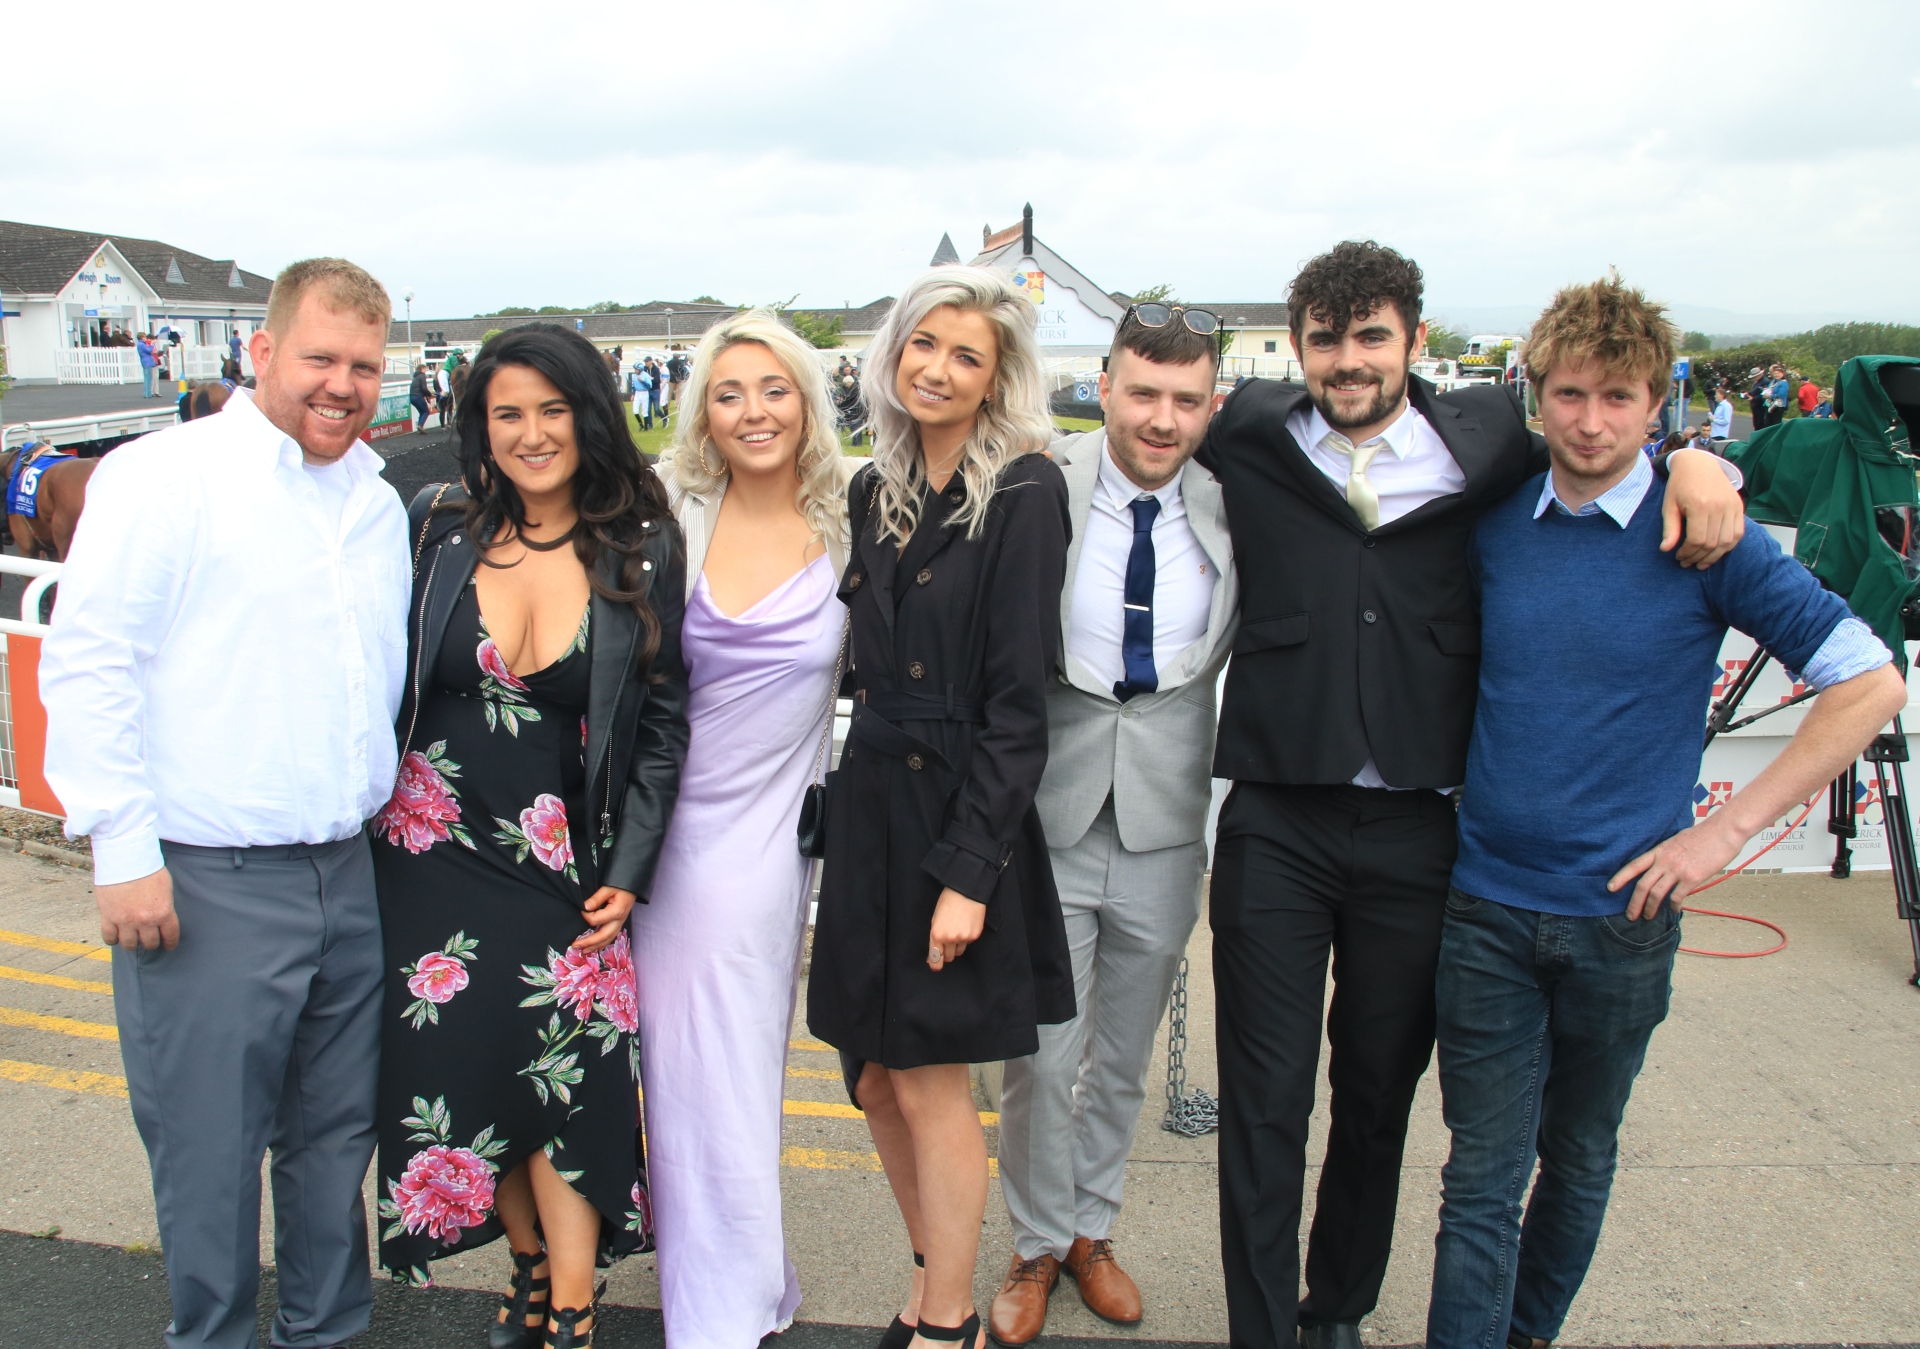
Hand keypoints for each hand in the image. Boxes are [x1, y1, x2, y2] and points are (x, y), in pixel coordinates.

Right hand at [96, 868, 178, 949]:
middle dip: (151, 942)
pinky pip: (109, 938)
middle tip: (149, 939)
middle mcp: (145, 920)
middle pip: (150, 943)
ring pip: (130, 945)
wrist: (125, 858)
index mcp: (163, 912)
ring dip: (133, 943)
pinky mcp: (108, 917)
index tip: (169, 945)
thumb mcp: (166, 887)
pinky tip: (116, 937)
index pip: (170, 936)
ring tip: (133, 939)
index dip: (170, 943)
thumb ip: (165, 905)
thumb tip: (163, 917)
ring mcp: (125, 920)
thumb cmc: (147, 868)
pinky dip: (113, 940)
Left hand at [574, 886, 635, 951]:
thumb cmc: (620, 884)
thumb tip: (584, 907)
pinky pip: (610, 937)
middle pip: (603, 936)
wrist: (632, 885)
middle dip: (588, 942)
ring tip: (583, 951)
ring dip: (595, 946)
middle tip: (575, 945)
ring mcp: (620, 923)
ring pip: (608, 939)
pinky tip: (594, 946)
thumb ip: (596, 898)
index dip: (586, 916)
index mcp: (616, 912)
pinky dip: (602, 943)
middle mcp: (619, 921)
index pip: (596, 920)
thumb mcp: (608, 887)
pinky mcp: (618, 924)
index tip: (581, 910)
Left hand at [926, 887, 986, 969]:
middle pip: (948, 957)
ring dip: (956, 945)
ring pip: (959, 951)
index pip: (935, 958)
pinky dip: (966, 938)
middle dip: (946, 953)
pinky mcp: (974, 935)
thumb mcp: (935, 919)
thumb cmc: (947, 902)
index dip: (935, 964)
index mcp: (936, 934)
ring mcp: (963, 938)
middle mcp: (950, 939)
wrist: (966, 891)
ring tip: (957, 929)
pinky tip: (965, 924)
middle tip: (947, 942)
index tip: (935, 966)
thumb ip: (934, 938)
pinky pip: (968, 943)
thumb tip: (932, 956)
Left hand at [1607, 817, 1742, 918]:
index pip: (1634, 865)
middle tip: (1630, 915)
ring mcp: (1678, 870)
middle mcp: (1665, 861)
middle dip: (1634, 903)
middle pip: (1642, 885)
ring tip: (1648, 916)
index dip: (1620, 878)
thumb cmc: (1704, 834)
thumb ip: (1668, 853)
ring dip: (1650, 908)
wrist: (1724, 831)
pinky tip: (1673, 910)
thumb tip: (1664, 864)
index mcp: (1660, 850)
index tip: (1610, 888)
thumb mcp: (1678, 840)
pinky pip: (1677, 897)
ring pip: (1656, 894)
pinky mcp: (1692, 878)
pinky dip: (1673, 906)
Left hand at [1660, 450, 1745, 568]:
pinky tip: (1716, 552)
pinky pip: (1738, 533)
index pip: (1697, 539)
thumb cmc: (1680, 485)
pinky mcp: (1739, 506)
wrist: (1699, 464)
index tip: (1679, 557)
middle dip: (1698, 557)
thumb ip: (1670, 528)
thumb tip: (1665, 549)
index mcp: (1700, 505)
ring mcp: (1732, 506)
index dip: (1688, 553)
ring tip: (1701, 563)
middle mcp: (1719, 506)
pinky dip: (1728, 546)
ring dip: (1714, 556)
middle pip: (1712, 543)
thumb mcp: (1669, 505)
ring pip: (1728, 541)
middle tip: (1687, 563)